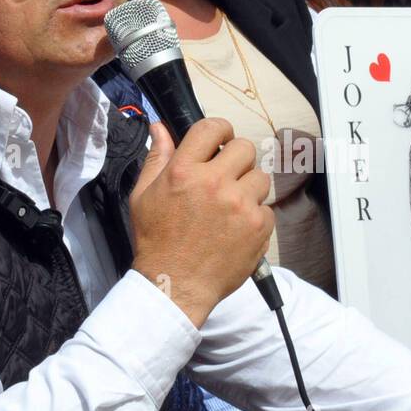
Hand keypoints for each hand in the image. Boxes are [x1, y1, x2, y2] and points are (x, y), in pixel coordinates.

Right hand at [130, 119, 273, 326]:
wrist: (175, 283)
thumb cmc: (157, 241)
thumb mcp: (144, 195)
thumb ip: (157, 158)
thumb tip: (160, 127)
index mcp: (185, 170)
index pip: (213, 128)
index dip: (220, 131)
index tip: (220, 142)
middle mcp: (215, 183)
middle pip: (245, 148)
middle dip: (237, 160)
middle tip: (226, 178)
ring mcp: (240, 204)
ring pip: (260, 177)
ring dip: (249, 188)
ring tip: (231, 206)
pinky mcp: (258, 226)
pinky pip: (267, 207)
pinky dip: (256, 216)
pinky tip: (237, 228)